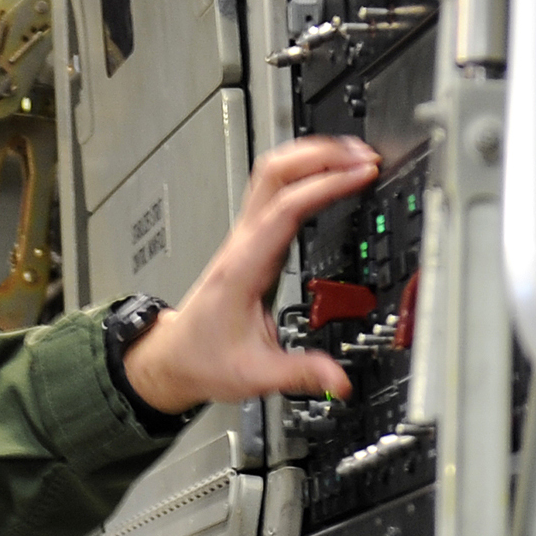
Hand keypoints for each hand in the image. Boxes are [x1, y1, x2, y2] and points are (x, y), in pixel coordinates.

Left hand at [120, 135, 380, 411]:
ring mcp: (245, 238)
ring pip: (272, 173)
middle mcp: (243, 244)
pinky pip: (276, 190)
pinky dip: (304, 173)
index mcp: (244, 268)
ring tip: (353, 156)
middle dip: (320, 155)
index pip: (285, 209)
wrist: (172, 357)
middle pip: (274, 172)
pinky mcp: (252, 241)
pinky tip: (329, 176)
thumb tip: (339, 380)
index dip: (324, 185)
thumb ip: (300, 374)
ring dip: (311, 156)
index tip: (359, 174)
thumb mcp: (254, 374)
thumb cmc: (203, 358)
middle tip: (363, 155)